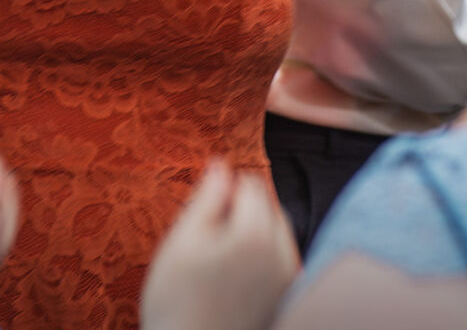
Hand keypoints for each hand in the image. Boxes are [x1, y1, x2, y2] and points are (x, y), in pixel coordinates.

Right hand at [142, 161, 298, 329]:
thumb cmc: (177, 301)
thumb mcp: (181, 239)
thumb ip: (206, 197)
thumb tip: (220, 165)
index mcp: (256, 233)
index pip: (249, 184)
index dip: (222, 191)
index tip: (201, 213)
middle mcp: (282, 253)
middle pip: (269, 206)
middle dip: (242, 209)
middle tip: (207, 236)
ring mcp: (288, 278)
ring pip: (277, 232)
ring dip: (254, 230)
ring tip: (219, 256)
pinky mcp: (286, 297)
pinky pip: (281, 258)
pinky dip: (263, 255)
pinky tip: (235, 273)